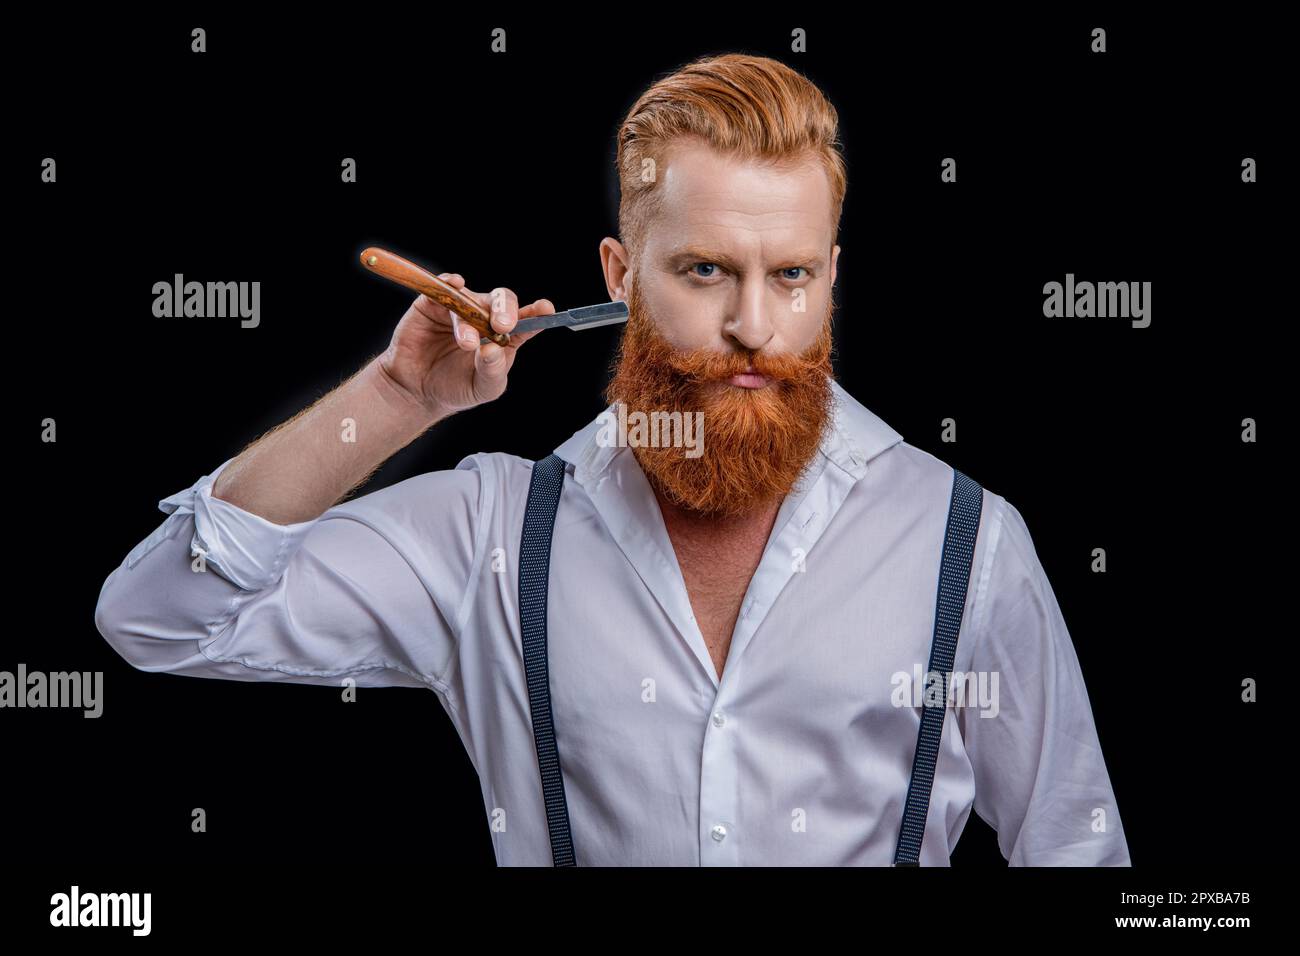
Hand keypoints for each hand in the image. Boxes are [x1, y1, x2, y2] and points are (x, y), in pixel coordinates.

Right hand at [378, 274, 553, 416]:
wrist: (417, 391)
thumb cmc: (456, 388)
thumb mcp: (482, 388)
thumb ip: (493, 371)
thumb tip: (493, 349)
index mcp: (505, 338)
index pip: (527, 321)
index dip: (537, 312)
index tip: (545, 308)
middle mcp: (485, 318)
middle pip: (503, 301)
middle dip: (505, 309)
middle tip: (502, 325)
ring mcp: (460, 308)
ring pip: (472, 301)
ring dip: (470, 320)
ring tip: (467, 343)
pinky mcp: (433, 304)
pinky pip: (444, 285)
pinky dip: (450, 281)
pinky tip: (456, 284)